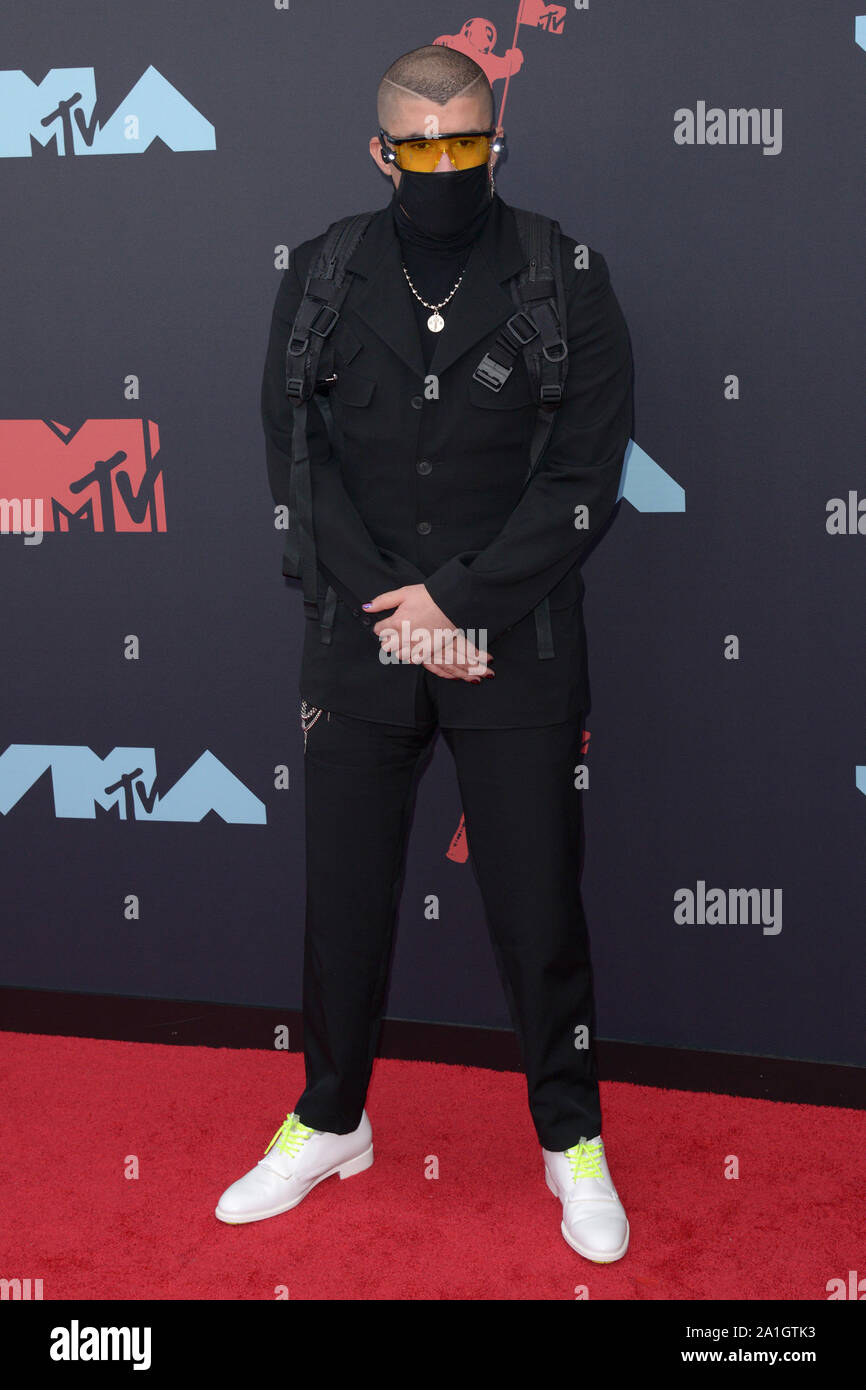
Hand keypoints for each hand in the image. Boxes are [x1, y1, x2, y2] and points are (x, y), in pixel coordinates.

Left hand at [364, 584, 493, 682]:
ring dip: (400, 647)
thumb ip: (383, 601)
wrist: (452, 602)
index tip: (388, 623)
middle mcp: (404, 637)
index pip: (378, 630)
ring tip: (407, 638)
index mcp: (396, 622)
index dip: (382, 626)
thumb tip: (367, 608)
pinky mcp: (428, 651)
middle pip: (386, 645)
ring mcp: (416, 646)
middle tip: (397, 630)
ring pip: (398, 654)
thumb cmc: (429, 597)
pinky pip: (413, 659)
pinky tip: (415, 647)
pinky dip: (412, 654)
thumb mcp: (403, 593)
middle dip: (389, 638)